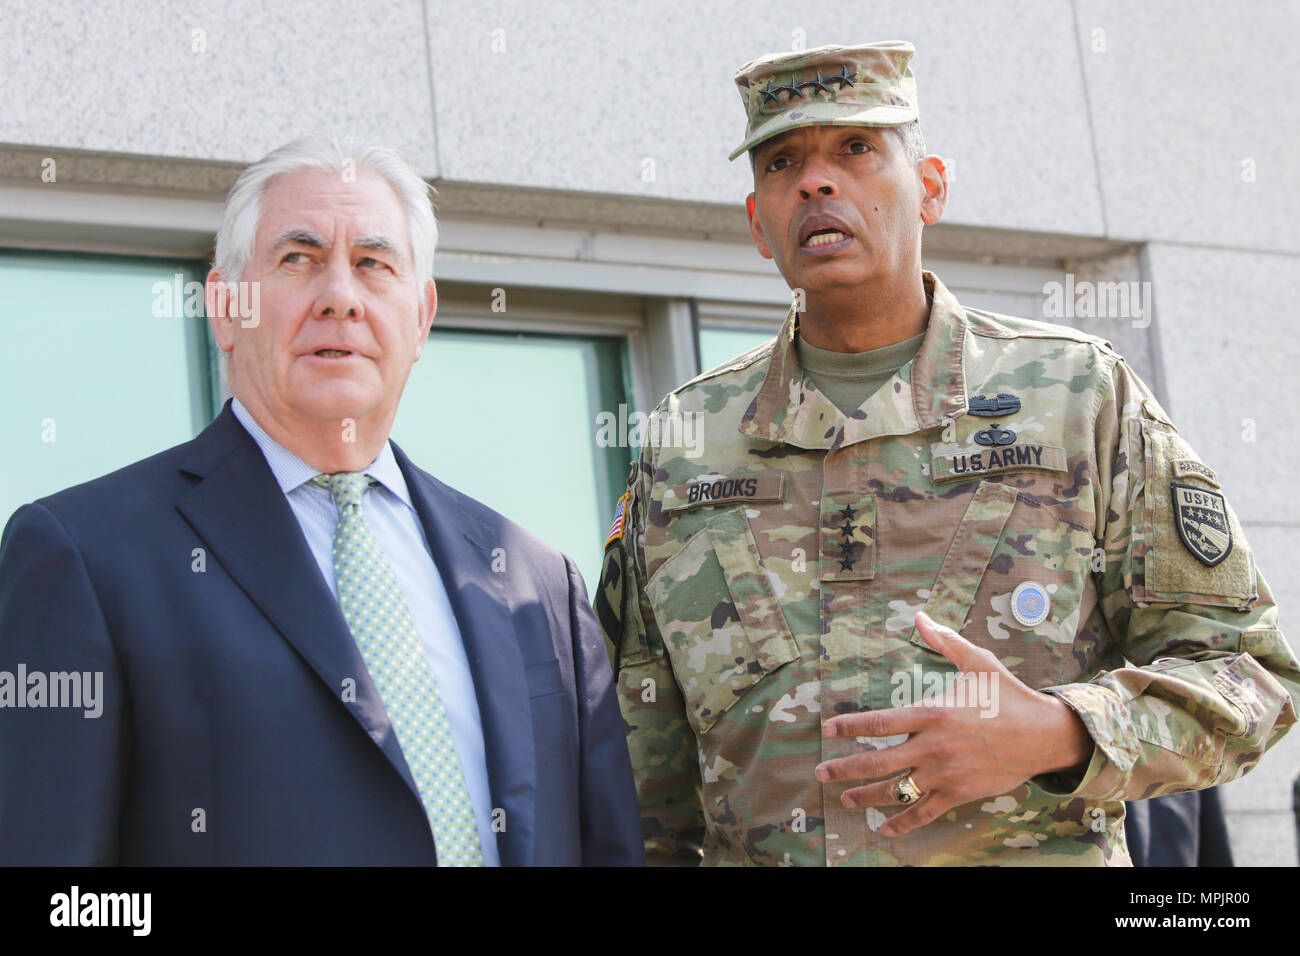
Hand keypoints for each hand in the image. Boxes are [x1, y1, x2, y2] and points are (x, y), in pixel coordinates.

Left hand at [816, 610, 1092, 835]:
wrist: (1044, 735)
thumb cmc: (1008, 695)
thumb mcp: (978, 662)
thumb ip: (945, 641)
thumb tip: (920, 616)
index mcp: (933, 713)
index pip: (881, 722)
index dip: (850, 727)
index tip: (828, 730)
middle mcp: (934, 747)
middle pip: (879, 762)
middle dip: (846, 769)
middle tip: (822, 772)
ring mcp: (946, 774)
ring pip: (897, 791)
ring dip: (867, 798)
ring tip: (845, 799)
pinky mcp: (959, 794)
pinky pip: (925, 812)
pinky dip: (903, 824)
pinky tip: (884, 830)